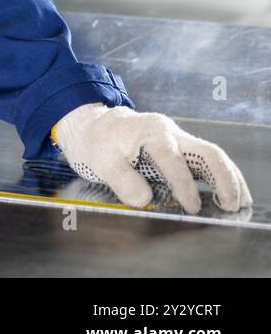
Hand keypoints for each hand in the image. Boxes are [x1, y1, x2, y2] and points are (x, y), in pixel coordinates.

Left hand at [53, 102, 251, 213]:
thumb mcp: (100, 161)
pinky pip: (206, 160)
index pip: (173, 159)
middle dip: (224, 179)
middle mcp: (169, 132)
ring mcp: (177, 138)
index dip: (184, 185)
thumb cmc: (98, 142)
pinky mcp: (179, 147)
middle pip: (207, 152)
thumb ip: (122, 180)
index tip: (191, 208)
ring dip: (229, 179)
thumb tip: (145, 199)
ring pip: (213, 155)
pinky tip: (226, 194)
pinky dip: (220, 176)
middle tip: (230, 205)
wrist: (94, 125)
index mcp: (150, 133)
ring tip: (238, 203)